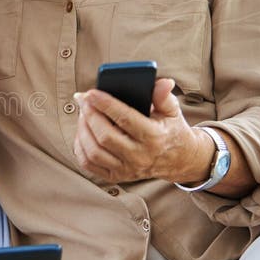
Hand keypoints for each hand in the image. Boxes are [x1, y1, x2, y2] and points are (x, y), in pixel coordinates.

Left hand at [73, 77, 211, 183]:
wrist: (178, 160)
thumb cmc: (170, 130)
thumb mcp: (172, 112)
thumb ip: (163, 96)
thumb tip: (163, 82)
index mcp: (154, 137)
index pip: (125, 119)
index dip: (106, 104)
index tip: (91, 93)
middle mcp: (140, 156)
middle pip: (105, 135)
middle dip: (90, 115)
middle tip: (84, 100)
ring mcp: (127, 169)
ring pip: (94, 151)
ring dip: (82, 130)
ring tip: (83, 114)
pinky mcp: (116, 177)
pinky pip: (89, 164)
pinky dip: (80, 147)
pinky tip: (82, 132)